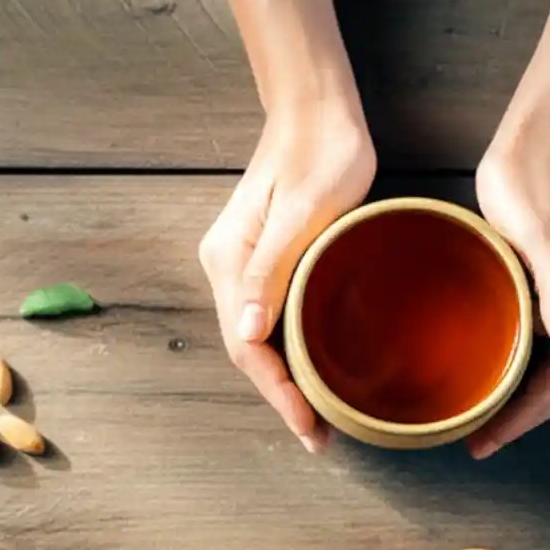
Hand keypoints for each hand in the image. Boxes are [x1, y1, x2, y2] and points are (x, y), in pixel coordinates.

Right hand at [199, 105, 375, 452]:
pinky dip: (291, 352)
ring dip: (285, 380)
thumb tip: (249, 333)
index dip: (277, 394)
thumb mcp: (303, 212)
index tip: (309, 429)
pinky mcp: (267, 258)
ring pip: (260, 338)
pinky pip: (273, 318)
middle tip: (320, 438)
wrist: (318, 111)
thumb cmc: (321, 154)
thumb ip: (273, 269)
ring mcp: (245, 263)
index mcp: (230, 261)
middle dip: (281, 398)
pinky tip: (315, 369)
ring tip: (320, 417)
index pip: (246, 346)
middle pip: (249, 350)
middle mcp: (228, 267)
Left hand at [466, 127, 549, 459]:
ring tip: (486, 422)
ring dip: (530, 397)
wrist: (542, 134)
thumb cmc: (531, 175)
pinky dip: (531, 368)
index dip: (532, 412)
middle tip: (480, 441)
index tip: (491, 437)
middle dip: (530, 414)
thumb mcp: (538, 231)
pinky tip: (500, 377)